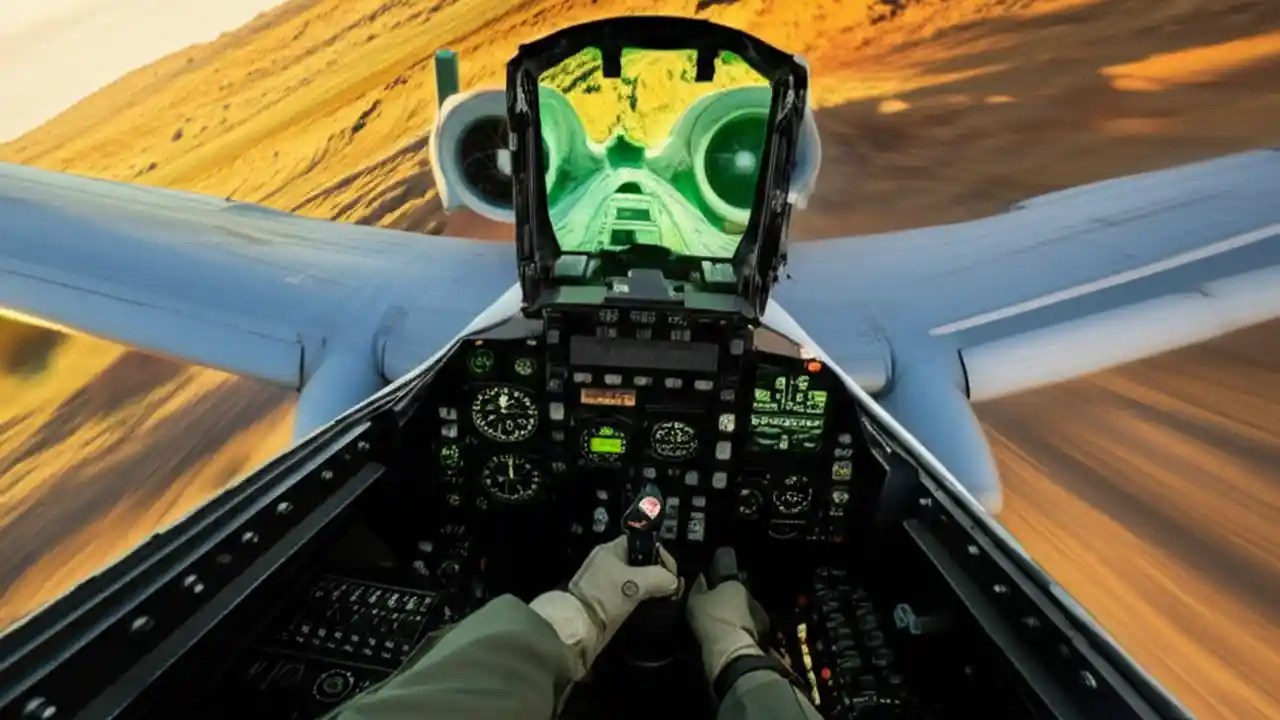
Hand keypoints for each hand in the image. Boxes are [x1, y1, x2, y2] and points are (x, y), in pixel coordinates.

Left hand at [530, 536, 678, 678]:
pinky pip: (631, 595)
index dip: (661, 555)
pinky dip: (642, 600)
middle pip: (642, 562)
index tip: (672, 574)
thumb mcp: (636, 582)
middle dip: (658, 573)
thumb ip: (660, 577)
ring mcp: (607, 583)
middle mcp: (609, 562)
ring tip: (665, 600)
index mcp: (612, 550)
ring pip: (638, 580)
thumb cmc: (604, 597)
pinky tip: (652, 608)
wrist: (578, 628)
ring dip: (652, 588)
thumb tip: (674, 582)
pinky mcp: (608, 601)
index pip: (644, 542)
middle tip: (671, 589)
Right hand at [687, 574, 769, 681]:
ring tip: (718, 631)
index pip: (725, 582)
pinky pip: (743, 631)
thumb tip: (701, 579)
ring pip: (741, 616)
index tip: (707, 598)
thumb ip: (698, 588)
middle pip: (735, 600)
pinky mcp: (759, 636)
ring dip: (733, 621)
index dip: (715, 590)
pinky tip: (725, 641)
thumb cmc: (710, 617)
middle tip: (712, 615)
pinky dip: (736, 635)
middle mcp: (749, 597)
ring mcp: (757, 618)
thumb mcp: (695, 600)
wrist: (729, 648)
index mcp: (735, 584)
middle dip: (726, 606)